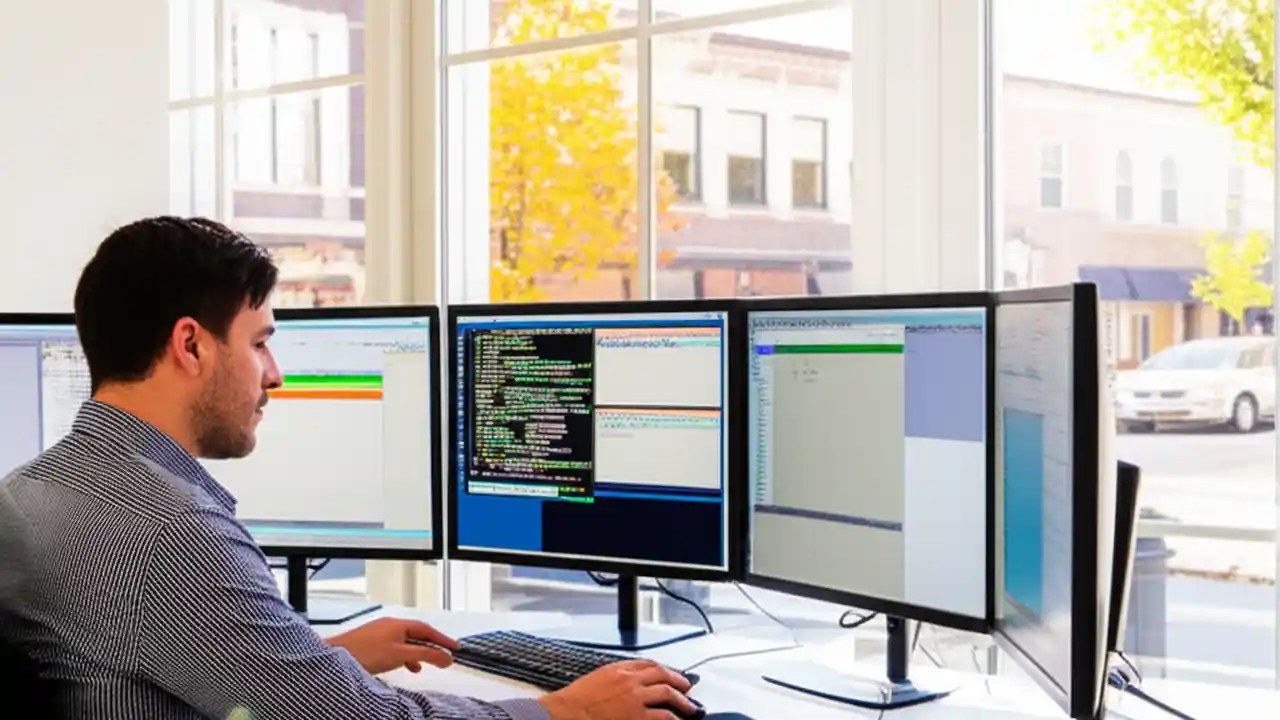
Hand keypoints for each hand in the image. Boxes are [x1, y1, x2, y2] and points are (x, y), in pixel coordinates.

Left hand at [326, 617, 458, 674]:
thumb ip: (426, 655)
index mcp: (398, 624)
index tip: (454, 647)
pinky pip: (393, 647)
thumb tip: (446, 657)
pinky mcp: (370, 643)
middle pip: (416, 634)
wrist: (335, 657)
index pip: (427, 630)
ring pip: (404, 642)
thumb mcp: (401, 654)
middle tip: (443, 655)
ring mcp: (379, 633)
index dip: (442, 639)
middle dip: (430, 646)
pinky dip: (403, 656)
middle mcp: (389, 625)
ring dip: (416, 653)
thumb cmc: (365, 653)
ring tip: (423, 666)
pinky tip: (403, 666)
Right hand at [538, 660, 694, 719]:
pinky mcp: (638, 718)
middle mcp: (630, 681)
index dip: (664, 669)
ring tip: (691, 708)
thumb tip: (633, 680)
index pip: (649, 664)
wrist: (566, 713)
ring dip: (683, 702)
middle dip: (679, 681)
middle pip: (663, 676)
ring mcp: (636, 699)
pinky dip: (673, 719)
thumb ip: (616, 676)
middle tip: (687, 687)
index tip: (671, 673)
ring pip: (667, 695)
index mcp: (619, 669)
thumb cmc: (576, 700)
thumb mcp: (597, 678)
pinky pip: (663, 717)